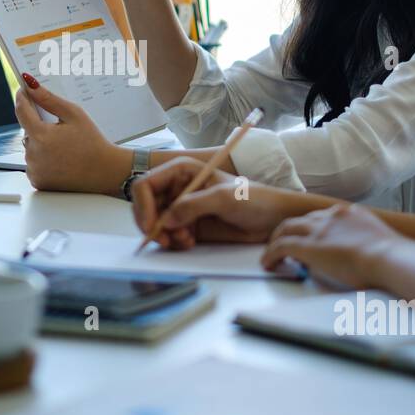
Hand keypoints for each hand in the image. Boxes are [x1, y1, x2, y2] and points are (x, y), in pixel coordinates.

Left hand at [14, 73, 129, 194]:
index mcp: (41, 136)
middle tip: (59, 128)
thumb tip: (31, 86)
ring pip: (30, 148)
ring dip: (40, 143)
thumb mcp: (74, 115)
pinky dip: (42, 159)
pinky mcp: (37, 181)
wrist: (105, 172)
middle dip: (38, 126)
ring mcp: (34, 170)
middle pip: (27, 131)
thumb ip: (49, 99)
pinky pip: (33, 163)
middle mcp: (33, 155)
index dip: (22, 98)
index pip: (21, 110)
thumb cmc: (92, 143)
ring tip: (63, 147)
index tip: (24, 91)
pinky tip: (59, 159)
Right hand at [131, 157, 308, 248]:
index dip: (144, 206)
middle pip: (145, 207)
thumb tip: (166, 220)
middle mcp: (176, 188)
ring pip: (155, 224)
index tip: (153, 226)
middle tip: (166, 241)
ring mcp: (181, 207)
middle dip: (153, 225)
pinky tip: (190, 242)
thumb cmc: (253, 198)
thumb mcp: (224, 198)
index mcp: (181, 172)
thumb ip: (193, 206)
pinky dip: (173, 242)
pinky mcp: (187, 225)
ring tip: (186, 240)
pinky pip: (167, 236)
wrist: (271, 219)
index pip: (146, 185)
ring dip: (165, 236)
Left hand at [259, 204, 404, 287]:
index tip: (311, 237)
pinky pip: (281, 246)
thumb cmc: (394, 259)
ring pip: (287, 228)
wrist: (390, 259)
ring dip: (277, 241)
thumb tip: (360, 257)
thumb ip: (366, 245)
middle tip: (284, 243)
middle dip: (291, 230)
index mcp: (351, 214)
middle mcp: (332, 216)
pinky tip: (268, 264)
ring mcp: (320, 229)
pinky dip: (271, 255)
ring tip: (272, 254)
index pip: (325, 216)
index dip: (314, 228)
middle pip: (303, 219)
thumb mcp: (380, 244)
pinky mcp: (308, 245)